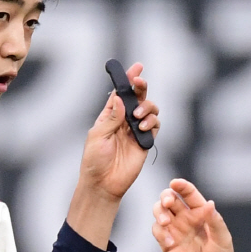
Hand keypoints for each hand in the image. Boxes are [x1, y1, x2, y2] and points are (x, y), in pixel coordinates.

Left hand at [68, 63, 160, 247]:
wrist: (103, 184)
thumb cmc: (94, 161)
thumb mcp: (98, 136)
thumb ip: (111, 117)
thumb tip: (119, 97)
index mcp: (110, 116)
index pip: (120, 93)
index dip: (128, 79)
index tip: (136, 67)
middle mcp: (124, 121)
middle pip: (138, 97)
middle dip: (141, 87)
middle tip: (139, 84)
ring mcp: (136, 131)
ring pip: (150, 109)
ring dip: (147, 107)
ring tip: (137, 116)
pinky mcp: (145, 142)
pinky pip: (155, 125)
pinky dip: (152, 121)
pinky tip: (142, 127)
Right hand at [151, 179, 234, 251]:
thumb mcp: (222, 239)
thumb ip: (215, 221)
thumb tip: (210, 203)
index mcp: (200, 213)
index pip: (189, 194)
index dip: (181, 186)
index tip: (175, 183)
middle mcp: (186, 218)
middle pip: (169, 198)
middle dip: (165, 197)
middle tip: (168, 203)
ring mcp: (175, 230)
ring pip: (159, 211)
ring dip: (159, 212)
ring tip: (166, 222)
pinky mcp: (166, 243)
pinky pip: (157, 230)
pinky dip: (159, 232)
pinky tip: (169, 242)